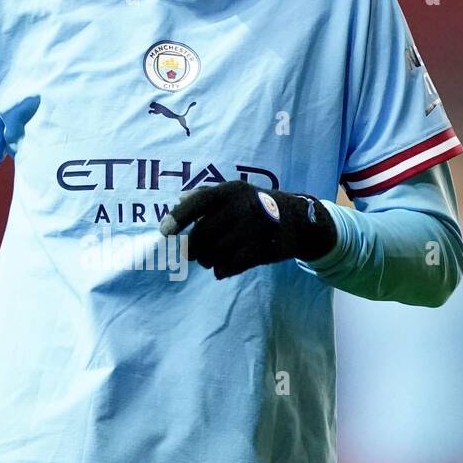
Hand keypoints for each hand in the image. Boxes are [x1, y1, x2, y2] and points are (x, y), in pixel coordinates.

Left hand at [159, 180, 336, 279]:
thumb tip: (178, 200)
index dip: (178, 218)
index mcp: (230, 191)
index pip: (197, 203)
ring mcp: (253, 229)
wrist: (299, 220)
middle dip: (193, 250)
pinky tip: (224, 268)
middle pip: (202, 236)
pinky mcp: (263, 249)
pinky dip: (223, 270)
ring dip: (208, 261)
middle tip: (193, 255)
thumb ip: (206, 196)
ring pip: (214, 254)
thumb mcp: (235, 193)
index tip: (164, 232)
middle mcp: (241, 207)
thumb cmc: (257, 206)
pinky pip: (230, 266)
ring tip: (213, 259)